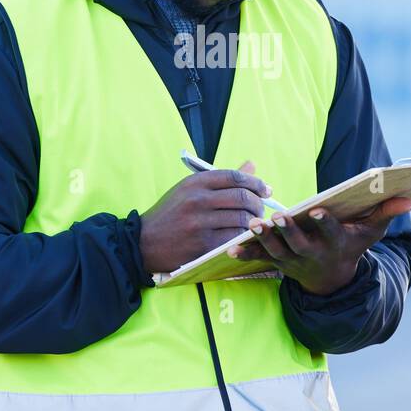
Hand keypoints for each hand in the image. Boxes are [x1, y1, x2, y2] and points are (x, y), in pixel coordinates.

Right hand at [139, 161, 269, 273]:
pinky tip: (244, 237)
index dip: (256, 182)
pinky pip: (234, 238)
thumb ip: (222, 179)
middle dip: (259, 204)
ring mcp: (200, 223)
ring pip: (242, 219)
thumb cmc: (171, 214)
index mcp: (195, 182)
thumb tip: (252, 165)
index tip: (266, 190)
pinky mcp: (203, 244)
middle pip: (243, 197)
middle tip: (261, 210)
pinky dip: (244, 237)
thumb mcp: (190, 190)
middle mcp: (198, 200)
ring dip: (254, 222)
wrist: (144, 241)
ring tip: (254, 224)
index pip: (235, 176)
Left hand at [227, 197, 410, 295]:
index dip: (325, 223)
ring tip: (253, 226)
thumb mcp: (370, 232)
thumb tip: (409, 198)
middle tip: (278, 218)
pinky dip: (245, 255)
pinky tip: (229, 250)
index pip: (332, 233)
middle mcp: (313, 255)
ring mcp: (293, 262)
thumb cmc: (351, 245)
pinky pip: (259, 260)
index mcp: (336, 244)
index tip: (318, 211)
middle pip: (299, 244)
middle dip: (289, 231)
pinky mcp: (277, 264)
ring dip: (264, 240)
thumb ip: (386, 213)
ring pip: (277, 252)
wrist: (332, 279)